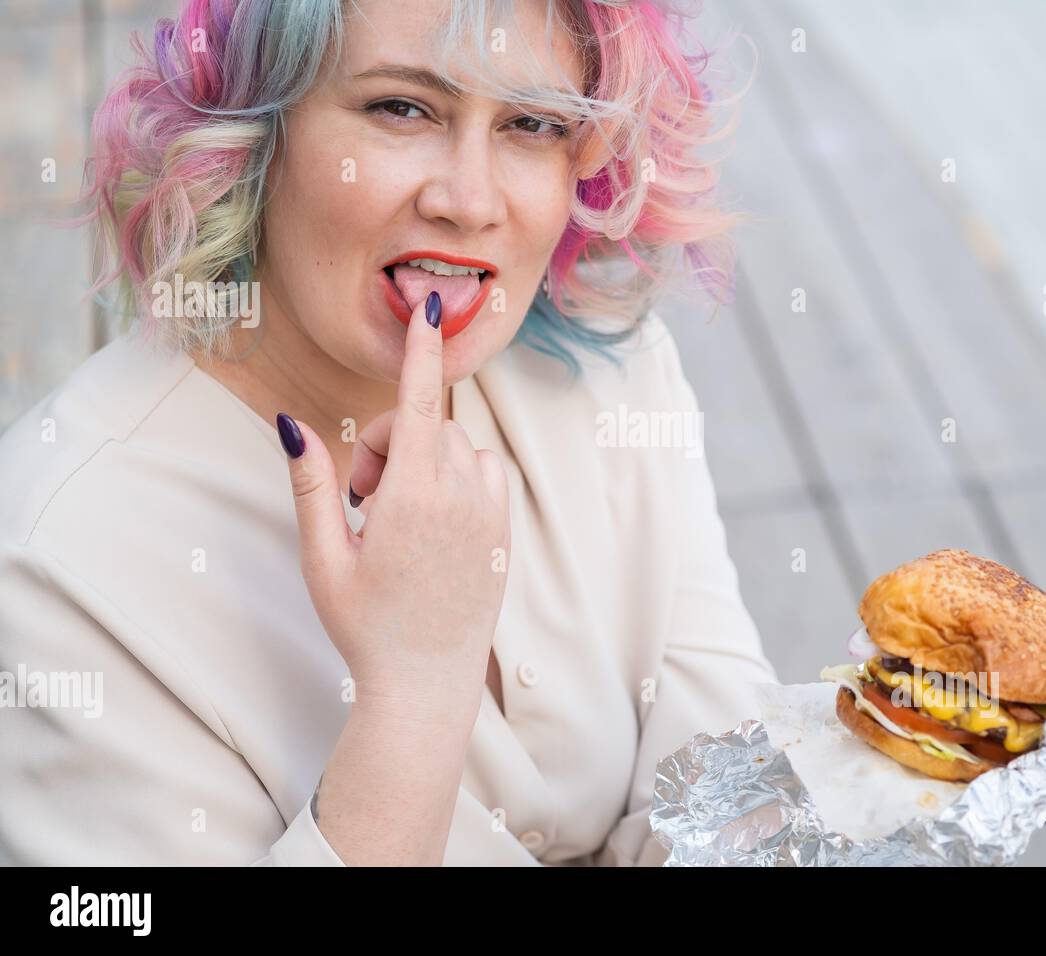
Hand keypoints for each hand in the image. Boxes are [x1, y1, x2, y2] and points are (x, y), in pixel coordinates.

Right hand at [278, 291, 510, 697]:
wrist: (426, 685)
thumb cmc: (365, 626)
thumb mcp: (322, 558)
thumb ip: (311, 485)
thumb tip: (290, 424)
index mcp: (413, 498)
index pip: (418, 403)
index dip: (422, 350)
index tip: (434, 304)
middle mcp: (462, 499)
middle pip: (427, 427)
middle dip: (389, 445)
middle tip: (363, 502)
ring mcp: (491, 517)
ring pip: (459, 447)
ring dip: (425, 461)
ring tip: (396, 518)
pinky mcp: (506, 533)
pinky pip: (486, 473)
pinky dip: (458, 478)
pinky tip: (432, 524)